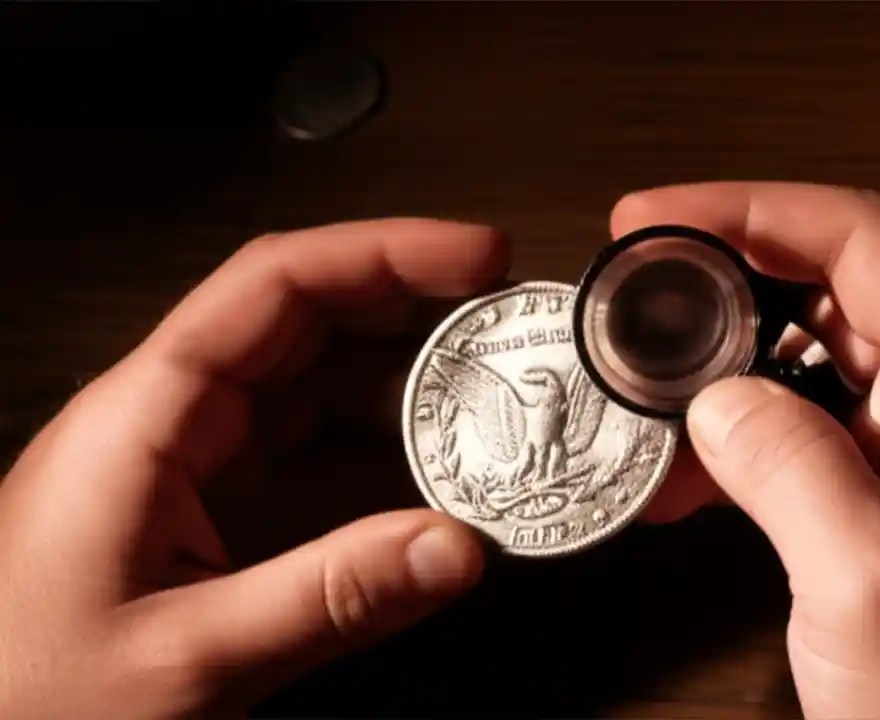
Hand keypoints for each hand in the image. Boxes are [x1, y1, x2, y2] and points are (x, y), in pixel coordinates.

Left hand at [0, 219, 507, 717]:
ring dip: (410, 397)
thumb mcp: (181, 659)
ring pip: (322, 398)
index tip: (478, 257)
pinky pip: (320, 471)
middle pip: (311, 328)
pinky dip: (388, 470)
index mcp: (145, 418)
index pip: (276, 287)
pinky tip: (444, 489)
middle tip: (512, 330)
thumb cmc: (25, 699)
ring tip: (498, 408)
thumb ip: (326, 600)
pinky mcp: (218, 525)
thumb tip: (458, 548)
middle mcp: (175, 426)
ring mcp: (199, 474)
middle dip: (416, 318)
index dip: (385, 255)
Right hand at [614, 183, 879, 718]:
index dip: (751, 212)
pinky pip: (811, 436)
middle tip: (630, 301)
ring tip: (641, 398)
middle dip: (721, 287)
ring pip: (813, 363)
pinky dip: (740, 439)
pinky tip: (683, 472)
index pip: (865, 241)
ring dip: (720, 371)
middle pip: (834, 289)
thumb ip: (794, 467)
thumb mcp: (873, 588)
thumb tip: (719, 397)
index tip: (653, 219)